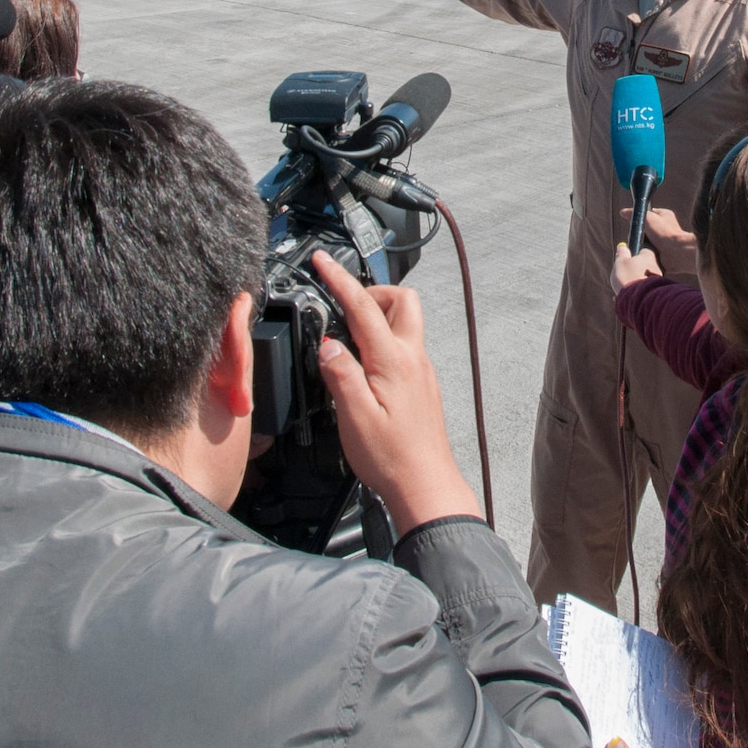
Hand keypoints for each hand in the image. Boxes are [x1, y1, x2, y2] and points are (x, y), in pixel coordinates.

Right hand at [311, 251, 481, 533]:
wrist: (424, 486)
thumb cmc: (391, 458)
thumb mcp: (354, 416)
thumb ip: (341, 374)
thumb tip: (328, 343)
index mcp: (393, 361)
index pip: (363, 307)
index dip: (340, 280)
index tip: (322, 262)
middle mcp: (413, 359)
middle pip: (402, 301)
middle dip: (372, 292)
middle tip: (343, 305)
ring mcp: (420, 371)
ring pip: (405, 323)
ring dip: (377, 318)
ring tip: (348, 339)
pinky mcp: (421, 385)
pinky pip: (403, 347)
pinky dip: (381, 343)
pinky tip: (363, 368)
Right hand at [610, 242, 660, 292]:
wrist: (639, 299)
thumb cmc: (628, 277)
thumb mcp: (621, 262)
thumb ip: (622, 253)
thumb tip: (622, 247)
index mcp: (649, 257)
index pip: (642, 251)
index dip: (633, 255)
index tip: (625, 260)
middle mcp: (656, 267)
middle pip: (643, 265)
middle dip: (633, 269)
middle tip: (623, 275)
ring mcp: (657, 280)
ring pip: (643, 277)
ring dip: (635, 280)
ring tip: (626, 286)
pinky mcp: (654, 291)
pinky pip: (644, 288)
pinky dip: (638, 290)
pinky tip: (630, 294)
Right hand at [618, 206, 697, 275]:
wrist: (675, 252)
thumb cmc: (665, 232)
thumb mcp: (646, 217)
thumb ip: (633, 213)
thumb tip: (623, 212)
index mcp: (664, 216)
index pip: (647, 214)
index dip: (639, 217)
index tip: (634, 221)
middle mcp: (664, 228)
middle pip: (644, 229)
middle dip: (639, 233)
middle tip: (638, 235)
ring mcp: (663, 241)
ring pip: (645, 242)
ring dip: (641, 244)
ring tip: (641, 245)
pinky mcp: (661, 252)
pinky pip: (648, 252)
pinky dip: (645, 253)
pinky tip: (645, 252)